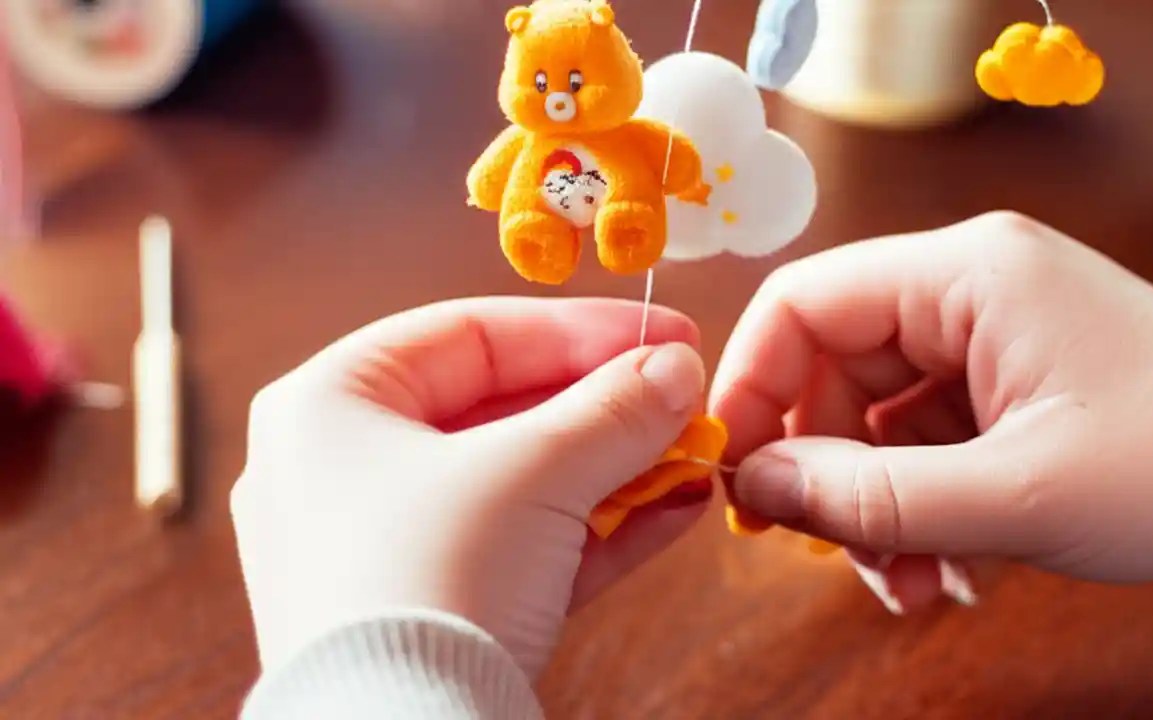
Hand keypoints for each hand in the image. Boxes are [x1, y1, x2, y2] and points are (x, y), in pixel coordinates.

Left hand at [232, 298, 708, 677]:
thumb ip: (611, 410)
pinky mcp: (432, 612)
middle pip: (499, 409)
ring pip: (518, 483)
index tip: (663, 331)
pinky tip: (673, 509)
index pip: (469, 334)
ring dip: (613, 468)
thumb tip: (675, 367)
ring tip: (691, 452)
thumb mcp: (534, 474)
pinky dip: (595, 529)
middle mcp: (344, 471)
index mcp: (329, 406)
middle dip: (605, 406)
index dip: (578, 330)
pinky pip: (521, 547)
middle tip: (682, 394)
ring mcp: (386, 548)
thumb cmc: (430, 586)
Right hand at [710, 211, 1152, 609]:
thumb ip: (871, 498)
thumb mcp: (1014, 497)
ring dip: (872, 504)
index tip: (734, 473)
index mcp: (967, 273)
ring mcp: (989, 335)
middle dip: (823, 469)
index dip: (752, 384)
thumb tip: (756, 489)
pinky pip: (921, 438)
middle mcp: (969, 289)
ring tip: (903, 582)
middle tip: (830, 554)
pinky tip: (938, 568)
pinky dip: (915, 503)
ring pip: (873, 415)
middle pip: (833, 367)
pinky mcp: (1006, 380)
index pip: (805, 302)